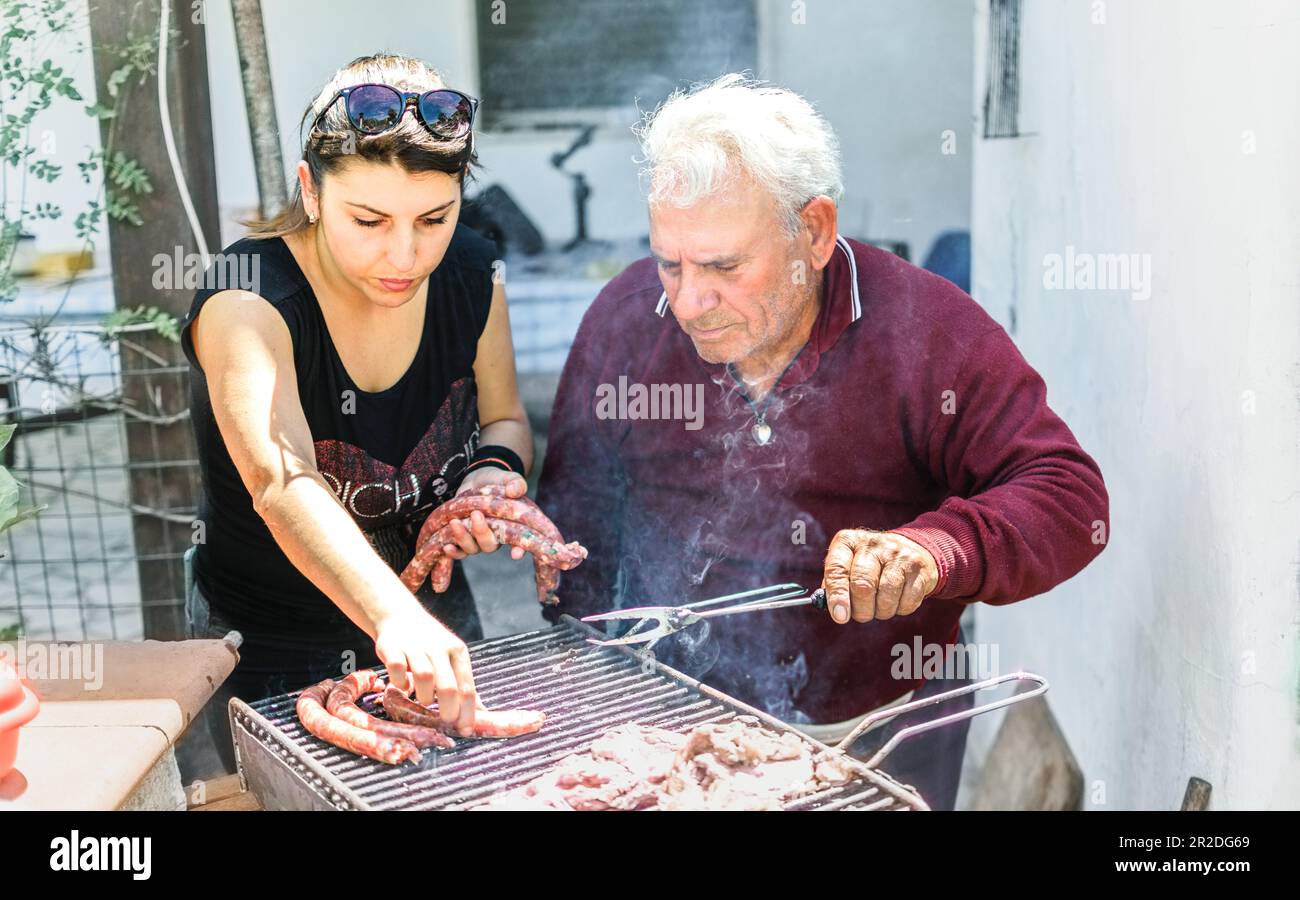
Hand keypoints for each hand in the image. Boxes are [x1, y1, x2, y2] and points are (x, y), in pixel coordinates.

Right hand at [373, 604, 477, 735]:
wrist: (400, 615)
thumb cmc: (430, 645)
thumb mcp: (452, 658)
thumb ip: (464, 683)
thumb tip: (482, 712)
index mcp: (457, 651)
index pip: (467, 687)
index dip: (468, 712)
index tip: (465, 730)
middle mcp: (439, 648)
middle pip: (448, 686)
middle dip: (449, 710)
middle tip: (445, 722)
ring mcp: (415, 646)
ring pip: (425, 677)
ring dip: (424, 696)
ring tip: (422, 701)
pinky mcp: (392, 646)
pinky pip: (397, 668)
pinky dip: (400, 681)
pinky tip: (402, 686)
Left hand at [439, 467, 529, 561]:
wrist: (478, 480)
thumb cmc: (497, 482)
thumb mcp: (508, 479)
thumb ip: (516, 483)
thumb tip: (515, 490)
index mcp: (512, 526)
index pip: (520, 543)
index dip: (519, 549)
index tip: (516, 553)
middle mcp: (496, 537)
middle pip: (490, 545)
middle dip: (481, 533)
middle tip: (476, 515)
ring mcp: (478, 539)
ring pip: (472, 548)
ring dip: (463, 538)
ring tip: (455, 522)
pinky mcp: (464, 538)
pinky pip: (459, 552)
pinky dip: (453, 552)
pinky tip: (446, 546)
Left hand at [822, 530, 938, 623]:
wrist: (911, 550)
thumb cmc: (870, 564)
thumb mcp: (848, 565)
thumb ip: (835, 583)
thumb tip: (832, 608)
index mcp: (849, 541)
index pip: (836, 569)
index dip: (837, 595)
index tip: (839, 616)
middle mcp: (873, 544)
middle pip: (862, 586)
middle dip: (861, 610)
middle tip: (862, 615)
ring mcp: (898, 554)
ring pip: (886, 597)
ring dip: (881, 612)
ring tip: (880, 605)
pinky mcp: (919, 568)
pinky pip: (907, 602)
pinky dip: (900, 609)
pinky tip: (898, 599)